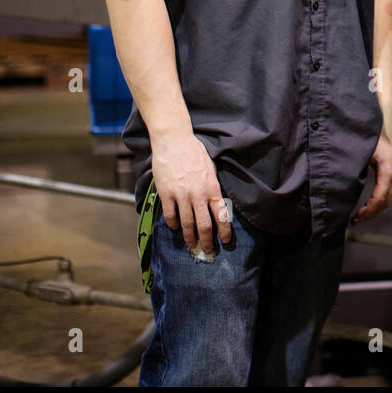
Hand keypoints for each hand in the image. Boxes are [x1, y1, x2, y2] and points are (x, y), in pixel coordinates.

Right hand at [150, 134, 231, 253]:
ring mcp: (181, 195)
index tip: (225, 241)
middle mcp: (198, 195)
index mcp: (212, 188)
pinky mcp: (166, 194)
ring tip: (191, 245)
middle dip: (207, 241)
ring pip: (186, 223)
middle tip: (208, 251)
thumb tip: (215, 203)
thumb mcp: (211, 169)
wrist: (174, 141)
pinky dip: (173, 224)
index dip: (224, 231)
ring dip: (189, 237)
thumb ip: (212, 187)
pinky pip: (170, 215)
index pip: (221, 215)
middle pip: (204, 225)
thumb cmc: (194, 152)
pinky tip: (175, 228)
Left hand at [352, 134, 391, 224]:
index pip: (381, 195)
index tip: (356, 217)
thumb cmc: (367, 136)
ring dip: (373, 212)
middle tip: (354, 221)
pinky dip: (376, 205)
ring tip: (357, 219)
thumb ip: (353, 166)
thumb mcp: (360, 149)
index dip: (369, 209)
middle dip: (370, 214)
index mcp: (387, 166)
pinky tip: (364, 210)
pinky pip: (386, 195)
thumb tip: (341, 184)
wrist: (379, 125)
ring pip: (387, 200)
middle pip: (385, 201)